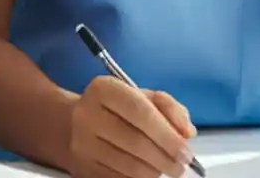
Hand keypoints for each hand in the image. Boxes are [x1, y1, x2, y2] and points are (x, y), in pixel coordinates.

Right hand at [67, 75, 196, 177]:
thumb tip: (187, 132)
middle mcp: (87, 115)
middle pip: (135, 141)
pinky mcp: (81, 167)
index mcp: (104, 89)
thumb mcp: (142, 96)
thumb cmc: (117, 109)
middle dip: (165, 157)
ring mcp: (81, 143)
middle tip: (181, 165)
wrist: (72, 124)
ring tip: (166, 168)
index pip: (141, 112)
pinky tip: (147, 172)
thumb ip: (169, 108)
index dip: (167, 134)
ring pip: (128, 165)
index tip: (186, 151)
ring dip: (154, 171)